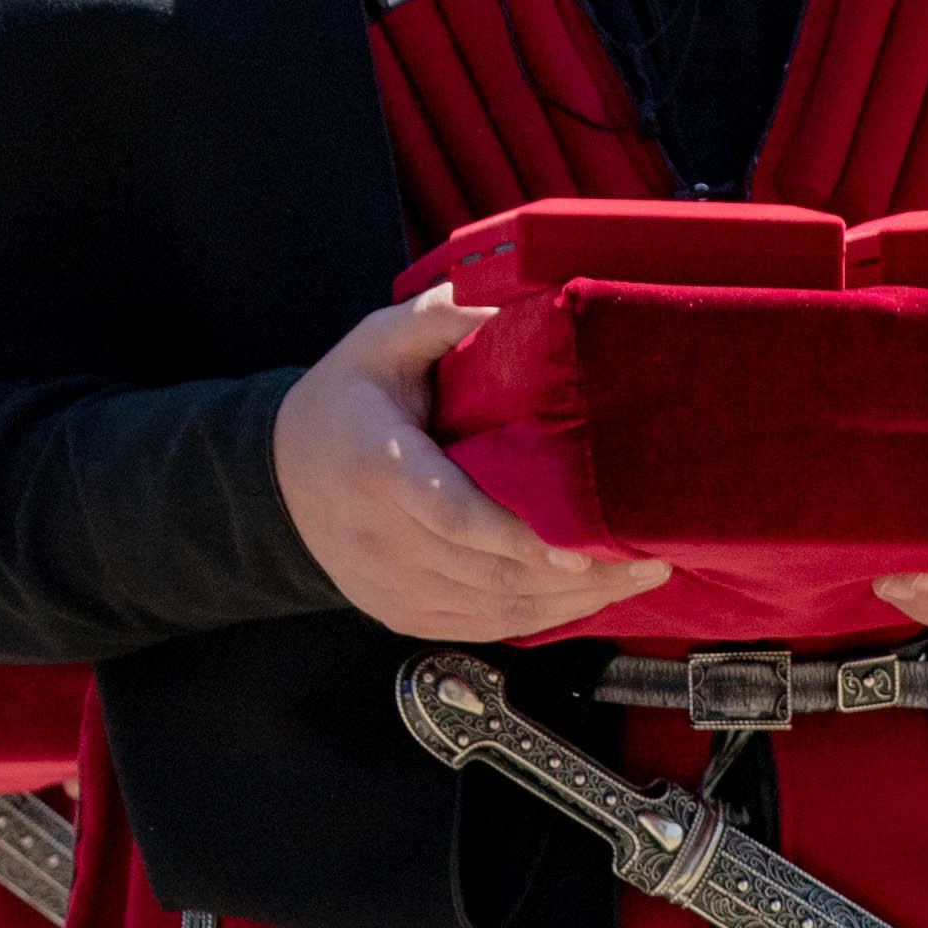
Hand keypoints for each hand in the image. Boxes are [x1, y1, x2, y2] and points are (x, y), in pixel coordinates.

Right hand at [272, 291, 669, 643]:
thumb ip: (440, 320)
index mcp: (378, 466)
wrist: (278, 475)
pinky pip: (478, 627)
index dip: (521, 540)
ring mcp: (388, 585)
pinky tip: (585, 601)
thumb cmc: (344, 399)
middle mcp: (380, 538)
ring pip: (492, 610)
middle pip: (488, 574)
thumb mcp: (377, 342)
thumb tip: (510, 301)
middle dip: (577, 580)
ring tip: (635, 581)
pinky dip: (537, 619)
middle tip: (649, 562)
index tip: (582, 549)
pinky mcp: (399, 613)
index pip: (456, 517)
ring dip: (570, 607)